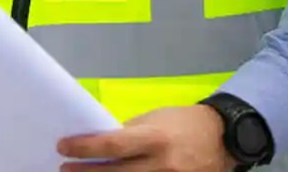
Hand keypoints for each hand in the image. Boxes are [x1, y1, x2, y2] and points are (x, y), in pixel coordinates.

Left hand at [56, 105, 234, 171]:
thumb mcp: (154, 120)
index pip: (112, 145)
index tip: (63, 147)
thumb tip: (99, 144)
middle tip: (64, 170)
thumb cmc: (183, 123)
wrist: (224, 139)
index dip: (84, 148)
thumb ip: (128, 134)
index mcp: (155, 138)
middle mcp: (163, 165)